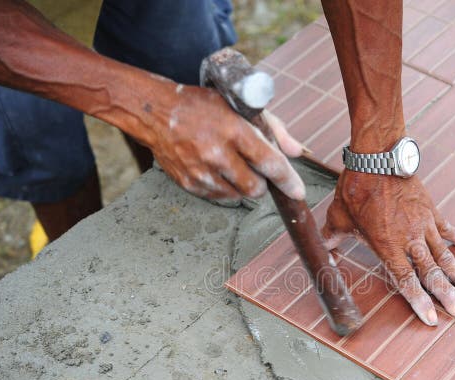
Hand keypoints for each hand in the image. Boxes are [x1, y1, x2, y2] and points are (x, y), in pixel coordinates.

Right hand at [147, 84, 304, 200]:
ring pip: (238, 196)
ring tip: (230, 163)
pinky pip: (219, 197)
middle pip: (255, 188)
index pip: (269, 162)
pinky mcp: (188, 183)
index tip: (298, 192)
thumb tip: (296, 153)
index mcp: (233, 130)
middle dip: (262, 183)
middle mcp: (216, 153)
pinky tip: (215, 168)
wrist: (156, 113)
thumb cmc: (204, 107)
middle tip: (254, 168)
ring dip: (242, 185)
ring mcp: (200, 171)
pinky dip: (224, 187)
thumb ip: (274, 129)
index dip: (287, 180)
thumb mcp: (240, 107)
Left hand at [322, 171, 454, 324]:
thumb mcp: (338, 217)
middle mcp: (409, 238)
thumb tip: (321, 254)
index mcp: (387, 245)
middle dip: (449, 296)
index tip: (433, 319)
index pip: (406, 280)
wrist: (377, 156)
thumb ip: (333, 239)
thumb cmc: (355, 188)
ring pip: (445, 255)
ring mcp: (423, 224)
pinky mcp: (430, 209)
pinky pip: (446, 227)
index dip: (420, 301)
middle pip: (433, 273)